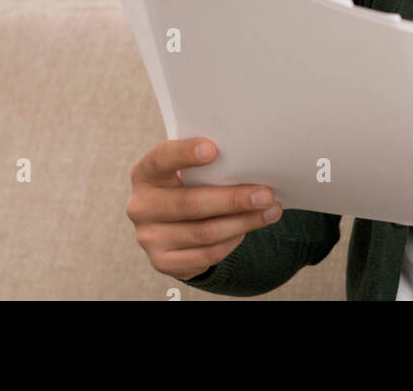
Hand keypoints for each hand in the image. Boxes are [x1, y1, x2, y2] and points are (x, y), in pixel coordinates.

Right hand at [126, 137, 282, 281]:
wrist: (170, 227)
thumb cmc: (186, 186)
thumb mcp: (186, 171)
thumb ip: (207, 165)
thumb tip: (250, 161)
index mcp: (145, 174)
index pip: (161, 159)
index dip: (184, 154)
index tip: (213, 149)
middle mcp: (141, 206)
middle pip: (191, 203)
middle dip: (233, 199)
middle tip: (266, 194)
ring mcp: (149, 238)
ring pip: (205, 232)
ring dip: (243, 222)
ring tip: (270, 211)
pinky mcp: (163, 262)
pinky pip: (207, 254)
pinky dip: (232, 241)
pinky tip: (249, 228)